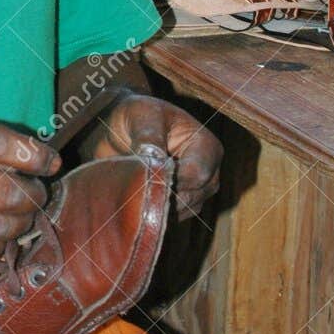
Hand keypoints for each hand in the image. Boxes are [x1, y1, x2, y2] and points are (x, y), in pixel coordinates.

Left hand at [93, 92, 221, 221]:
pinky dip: (153, 215)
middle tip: (132, 191)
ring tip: (130, 194)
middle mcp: (209, 171)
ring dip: (156, 207)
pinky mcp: (181, 205)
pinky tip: (133, 204)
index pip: (197, 174)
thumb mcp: (142, 116)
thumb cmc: (138, 114)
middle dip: (162, 196)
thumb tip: (152, 163)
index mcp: (206, 145)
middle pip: (192, 197)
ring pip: (181, 212)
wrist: (124, 127)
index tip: (143, 179)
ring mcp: (197, 191)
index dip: (171, 181)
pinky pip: (171, 219)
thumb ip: (149, 138)